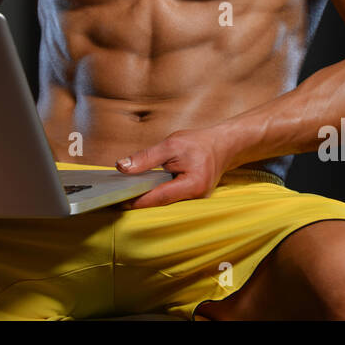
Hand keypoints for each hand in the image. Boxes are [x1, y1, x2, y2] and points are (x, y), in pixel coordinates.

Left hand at [114, 128, 229, 208]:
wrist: (224, 144)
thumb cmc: (200, 142)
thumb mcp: (171, 144)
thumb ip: (146, 157)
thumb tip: (123, 167)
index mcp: (193, 184)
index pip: (160, 197)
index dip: (139, 200)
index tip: (120, 201)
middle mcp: (197, 197)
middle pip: (163, 202)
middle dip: (142, 200)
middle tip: (119, 197)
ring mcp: (196, 199)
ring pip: (167, 201)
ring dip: (150, 196)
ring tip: (130, 191)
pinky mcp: (194, 197)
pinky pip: (172, 197)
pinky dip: (159, 192)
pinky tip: (146, 187)